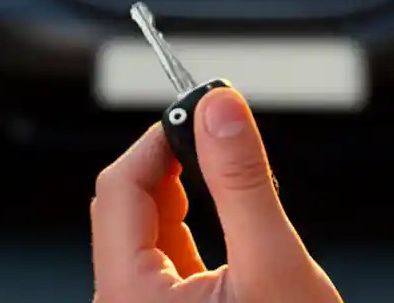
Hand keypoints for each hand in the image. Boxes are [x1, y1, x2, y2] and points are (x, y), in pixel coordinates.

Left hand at [90, 87, 342, 302]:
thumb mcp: (274, 265)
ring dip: (185, 194)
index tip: (199, 111)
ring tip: (228, 172)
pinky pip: (166, 263)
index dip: (158, 139)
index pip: (119, 188)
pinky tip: (227, 218)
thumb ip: (242, 181)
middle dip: (172, 164)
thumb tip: (220, 110)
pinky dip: (193, 229)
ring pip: (148, 234)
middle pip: (127, 208)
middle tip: (217, 134)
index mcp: (130, 299)